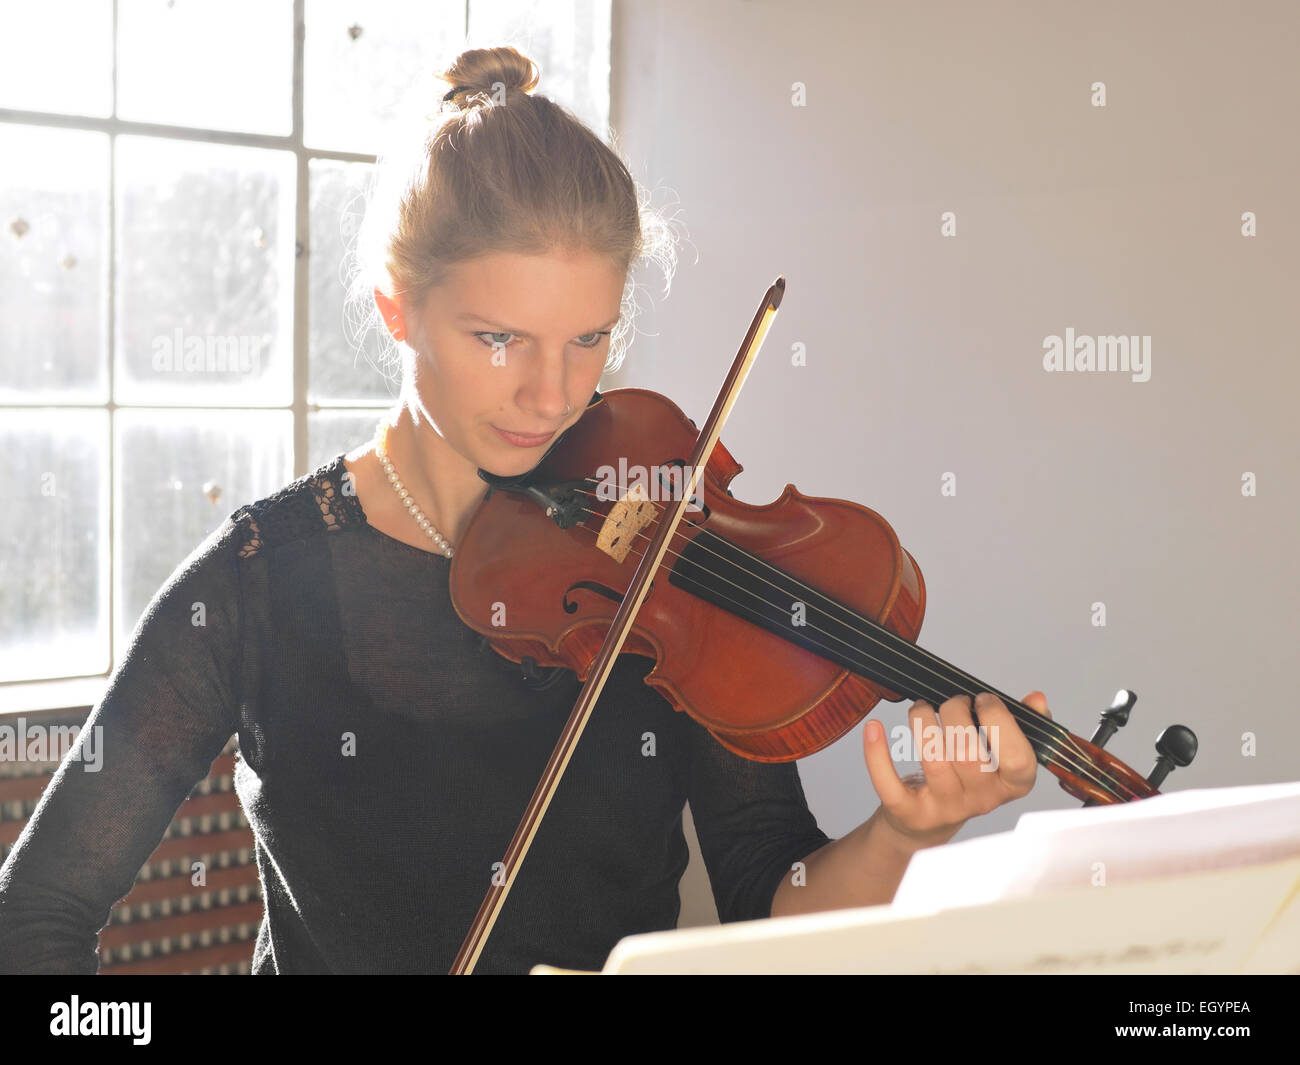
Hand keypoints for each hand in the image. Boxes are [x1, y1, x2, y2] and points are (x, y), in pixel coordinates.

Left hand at [861, 691, 1050, 845]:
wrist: (925, 823)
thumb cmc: (966, 778)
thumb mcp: (998, 756)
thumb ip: (1021, 725)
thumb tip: (1037, 699)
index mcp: (1010, 785)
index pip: (1018, 760)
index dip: (1001, 723)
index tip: (984, 700)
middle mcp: (981, 801)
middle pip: (968, 753)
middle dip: (955, 713)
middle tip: (951, 702)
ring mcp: (944, 808)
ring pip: (933, 760)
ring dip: (922, 721)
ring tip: (921, 707)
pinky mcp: (909, 812)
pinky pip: (890, 784)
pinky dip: (877, 754)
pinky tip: (874, 728)